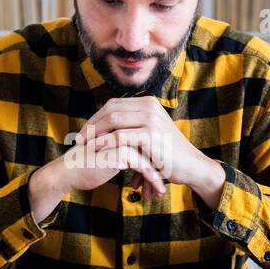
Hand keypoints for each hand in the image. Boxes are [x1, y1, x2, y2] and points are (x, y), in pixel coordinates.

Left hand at [72, 96, 213, 200]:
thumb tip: (108, 126)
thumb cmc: (169, 154)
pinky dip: (104, 142)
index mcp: (148, 103)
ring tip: (83, 144)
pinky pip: (120, 136)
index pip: (113, 105)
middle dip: (91, 124)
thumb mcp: (151, 133)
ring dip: (94, 132)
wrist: (191, 165)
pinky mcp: (150, 135)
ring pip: (113, 120)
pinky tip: (94, 150)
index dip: (95, 117)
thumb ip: (132, 127)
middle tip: (79, 138)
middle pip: (110, 109)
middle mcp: (149, 106)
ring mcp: (150, 119)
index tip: (84, 131)